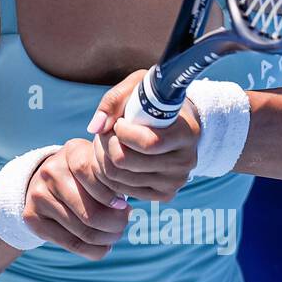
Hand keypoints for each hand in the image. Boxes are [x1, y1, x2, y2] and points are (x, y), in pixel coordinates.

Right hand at [22, 139, 131, 259]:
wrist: (45, 183)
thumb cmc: (86, 178)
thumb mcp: (99, 169)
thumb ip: (113, 183)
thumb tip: (125, 212)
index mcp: (72, 151)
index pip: (93, 175)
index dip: (112, 196)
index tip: (124, 205)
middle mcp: (51, 170)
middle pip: (90, 211)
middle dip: (116, 224)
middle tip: (123, 224)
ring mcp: (38, 194)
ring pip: (83, 231)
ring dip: (107, 239)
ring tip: (114, 234)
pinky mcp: (32, 217)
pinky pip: (71, 244)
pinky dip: (94, 250)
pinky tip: (102, 246)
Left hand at [86, 69, 202, 202]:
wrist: (177, 123)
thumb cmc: (154, 101)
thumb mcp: (138, 86)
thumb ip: (114, 101)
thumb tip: (95, 127)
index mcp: (186, 133)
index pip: (147, 143)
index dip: (122, 131)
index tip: (120, 121)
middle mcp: (185, 161)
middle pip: (125, 162)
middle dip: (106, 143)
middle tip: (107, 131)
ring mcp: (175, 181)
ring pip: (118, 176)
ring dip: (102, 156)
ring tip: (109, 141)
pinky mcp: (164, 194)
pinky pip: (121, 188)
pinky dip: (107, 172)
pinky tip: (113, 156)